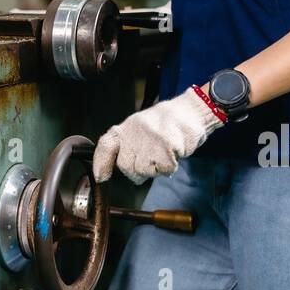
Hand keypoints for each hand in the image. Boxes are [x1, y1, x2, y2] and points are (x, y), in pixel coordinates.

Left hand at [93, 87, 224, 184]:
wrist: (188, 112)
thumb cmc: (162, 124)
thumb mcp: (138, 129)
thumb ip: (126, 146)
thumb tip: (111, 170)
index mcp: (126, 128)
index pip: (106, 145)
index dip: (101, 164)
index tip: (101, 177)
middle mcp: (134, 133)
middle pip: (125, 167)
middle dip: (137, 171)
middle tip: (150, 161)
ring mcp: (149, 140)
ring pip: (144, 171)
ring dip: (155, 169)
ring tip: (162, 154)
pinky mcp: (166, 147)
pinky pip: (164, 170)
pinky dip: (169, 167)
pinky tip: (172, 154)